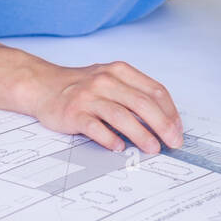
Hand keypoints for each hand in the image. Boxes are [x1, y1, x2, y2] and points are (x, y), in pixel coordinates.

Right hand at [31, 60, 184, 153]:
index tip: (177, 129)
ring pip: (122, 116)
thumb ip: (133, 94)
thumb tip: (164, 121)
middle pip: (142, 103)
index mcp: (119, 71)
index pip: (154, 90)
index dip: (170, 112)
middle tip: (173, 142)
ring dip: (141, 134)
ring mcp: (89, 97)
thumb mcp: (110, 80)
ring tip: (153, 148)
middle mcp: (105, 81)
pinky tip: (120, 147)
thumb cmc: (82, 87)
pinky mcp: (74, 113)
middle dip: (162, 125)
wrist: (43, 86)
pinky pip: (96, 128)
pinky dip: (110, 139)